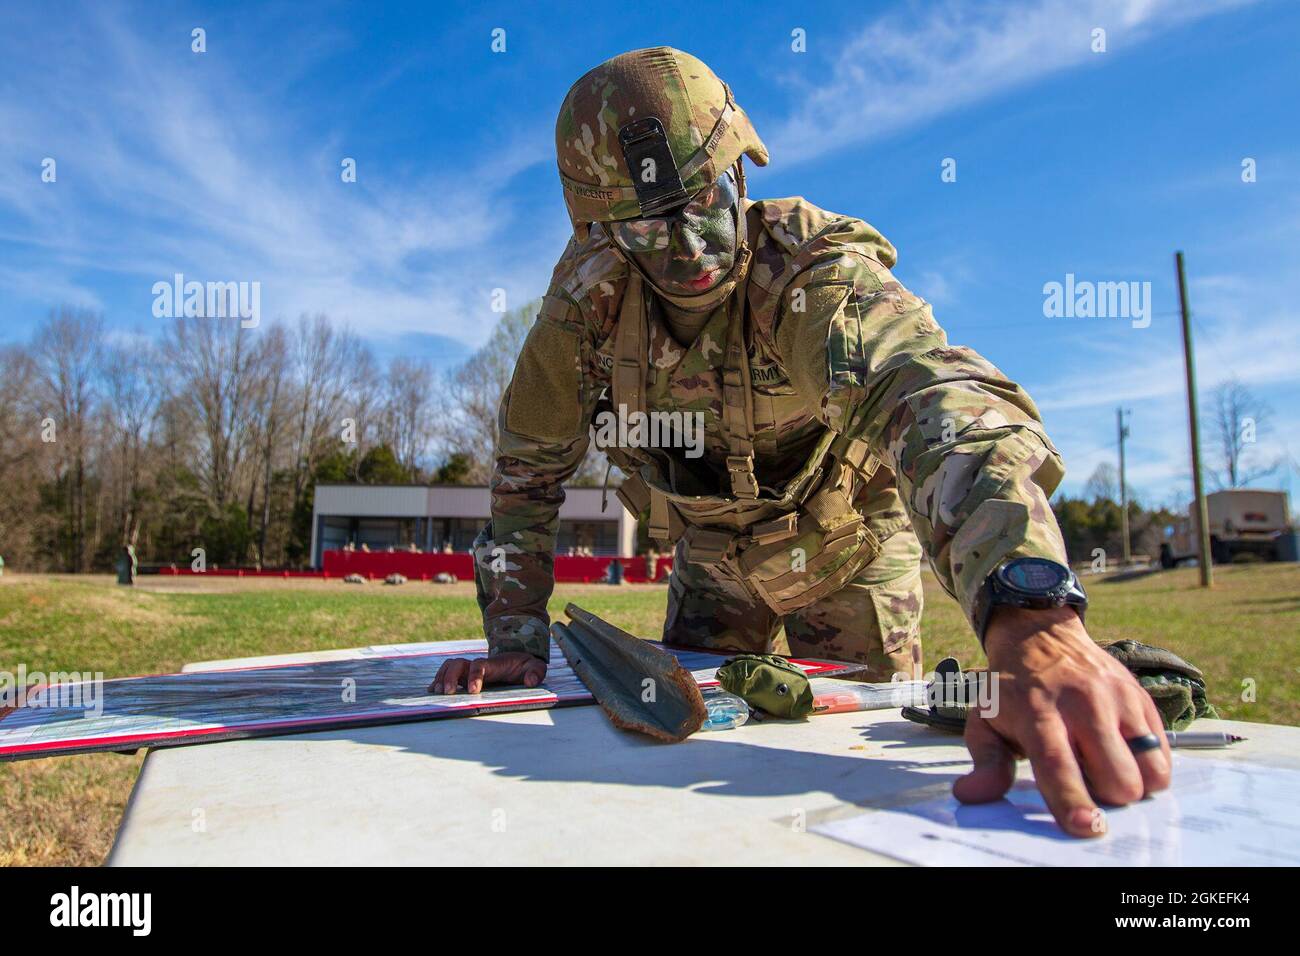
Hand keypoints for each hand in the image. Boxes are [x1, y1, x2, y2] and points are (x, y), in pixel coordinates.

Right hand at [429, 652, 546, 694]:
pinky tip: (432, 691)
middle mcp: (478, 665)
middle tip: (447, 693)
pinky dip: (439, 681)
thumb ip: (535, 672)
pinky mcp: (465, 677)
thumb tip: (530, 681)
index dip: (474, 676)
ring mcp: (469, 670)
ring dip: (441, 678)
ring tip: (437, 692)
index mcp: (493, 664)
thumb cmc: (526, 666)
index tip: (473, 691)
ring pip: (449, 667)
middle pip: (457, 664)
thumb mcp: (535, 666)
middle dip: (450, 676)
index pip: (479, 666)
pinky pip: (447, 674)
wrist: (518, 660)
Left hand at [953, 605, 1170, 836]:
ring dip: (1134, 786)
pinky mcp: (1142, 698)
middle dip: (1106, 798)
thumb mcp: (985, 720)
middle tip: (1086, 781)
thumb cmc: (1012, 689)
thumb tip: (972, 796)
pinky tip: (1123, 756)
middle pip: (1116, 777)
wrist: (1040, 637)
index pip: (1059, 763)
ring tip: (1107, 770)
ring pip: (1150, 769)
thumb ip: (985, 762)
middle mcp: (1083, 703)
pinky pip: (1164, 753)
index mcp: (1038, 712)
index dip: (1072, 799)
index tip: (1084, 826)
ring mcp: (1118, 699)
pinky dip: (1149, 768)